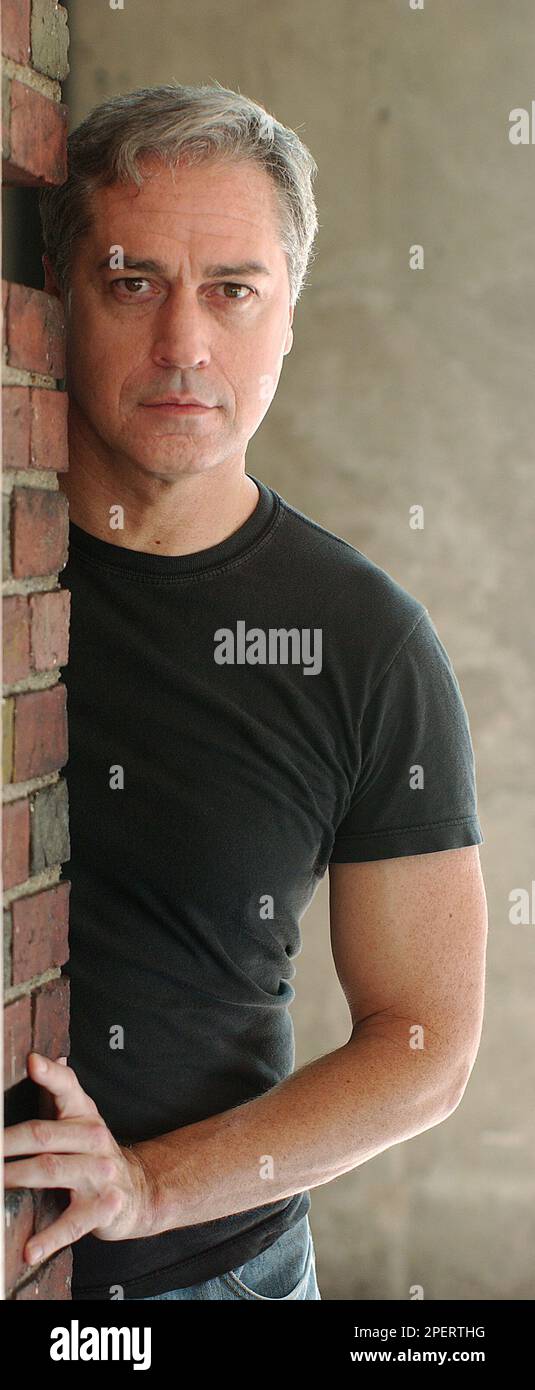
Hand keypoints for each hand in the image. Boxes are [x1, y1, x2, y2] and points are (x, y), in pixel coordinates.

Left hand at [4, 1052, 155, 1266]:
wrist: (140, 1190)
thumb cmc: (95, 1152)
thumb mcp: (81, 1118)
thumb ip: (59, 1090)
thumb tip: (39, 1058)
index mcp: (85, 1114)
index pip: (67, 1087)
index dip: (49, 1075)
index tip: (31, 1062)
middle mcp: (95, 1140)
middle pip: (44, 1135)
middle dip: (6, 1143)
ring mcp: (99, 1175)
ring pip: (50, 1171)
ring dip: (15, 1177)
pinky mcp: (102, 1209)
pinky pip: (70, 1225)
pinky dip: (47, 1239)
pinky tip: (29, 1251)